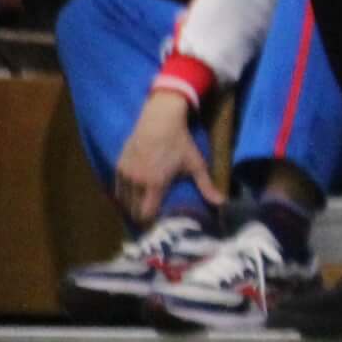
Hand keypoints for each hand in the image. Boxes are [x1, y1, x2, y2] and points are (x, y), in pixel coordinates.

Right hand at [114, 93, 219, 228]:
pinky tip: (133, 196)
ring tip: (142, 208)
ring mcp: (125, 173)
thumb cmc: (180, 143)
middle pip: (134, 210)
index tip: (159, 222)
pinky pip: (118, 188)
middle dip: (142, 215)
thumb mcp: (196, 164)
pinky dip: (124, 195)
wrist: (159, 120)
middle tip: (151, 217)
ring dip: (132, 206)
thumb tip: (222, 203)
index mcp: (154, 184)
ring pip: (124, 200)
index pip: (146, 214)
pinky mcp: (118, 165)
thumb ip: (206, 186)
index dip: (152, 220)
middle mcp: (136, 181)